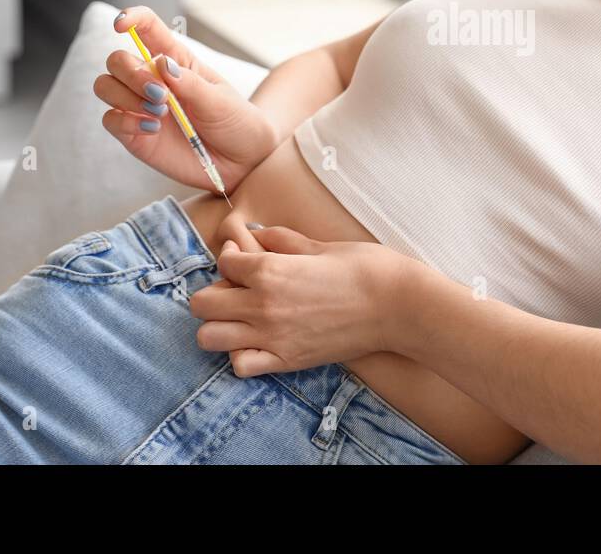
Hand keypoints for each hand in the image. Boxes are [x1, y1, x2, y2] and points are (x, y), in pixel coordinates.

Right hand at [94, 5, 277, 193]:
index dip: (131, 19)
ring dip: (126, 96)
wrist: (241, 162)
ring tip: (160, 114)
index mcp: (176, 61)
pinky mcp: (134, 133)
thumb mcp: (221, 101)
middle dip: (132, 74)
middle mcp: (152, 79)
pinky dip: (126, 121)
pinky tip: (153, 129)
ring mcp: (140, 106)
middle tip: (162, 96)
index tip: (121, 25)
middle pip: (117, 60)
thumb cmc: (235, 123)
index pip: (147, 29)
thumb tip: (161, 63)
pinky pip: (110, 119)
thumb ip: (190, 84)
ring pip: (105, 86)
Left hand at [188, 215, 410, 376]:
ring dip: (219, 325)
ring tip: (242, 317)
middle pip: (202, 303)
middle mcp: (263, 306)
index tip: (247, 256)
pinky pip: (240, 365)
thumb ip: (282, 239)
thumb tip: (258, 235)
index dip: (232, 256)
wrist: (398, 307)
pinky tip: (258, 341)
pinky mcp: (287, 361)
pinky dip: (241, 354)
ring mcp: (272, 337)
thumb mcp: (320, 244)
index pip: (222, 262)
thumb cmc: (366, 269)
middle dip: (215, 291)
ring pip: (209, 337)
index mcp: (270, 270)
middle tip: (238, 288)